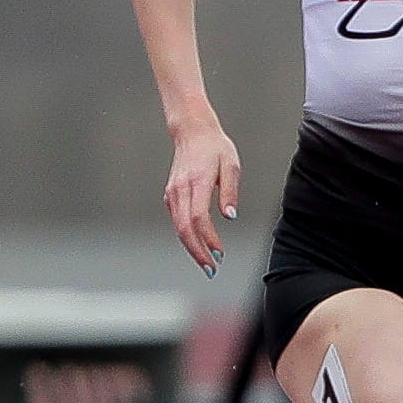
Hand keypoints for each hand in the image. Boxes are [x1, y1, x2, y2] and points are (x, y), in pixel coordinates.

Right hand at [162, 119, 241, 274]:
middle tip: (211, 270)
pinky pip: (177, 221)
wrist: (192, 132)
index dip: (208, 239)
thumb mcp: (231, 165)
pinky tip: (198, 245)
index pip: (199, 218)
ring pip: (178, 228)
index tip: (220, 254)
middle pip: (184, 229)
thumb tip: (229, 217)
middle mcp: (181, 190)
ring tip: (207, 262)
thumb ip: (230, 192)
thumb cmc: (215, 147)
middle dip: (197, 253)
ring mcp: (173, 193)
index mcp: (197, 182)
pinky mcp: (171, 195)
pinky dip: (186, 236)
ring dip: (192, 248)